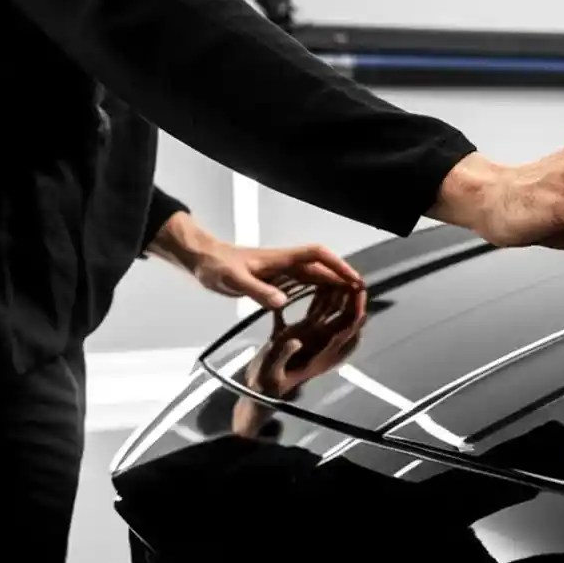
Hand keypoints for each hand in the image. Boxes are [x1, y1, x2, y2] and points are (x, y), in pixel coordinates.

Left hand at [148, 211, 362, 308]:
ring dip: (333, 287)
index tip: (354, 280)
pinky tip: (323, 307)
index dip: (339, 265)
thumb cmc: (216, 266)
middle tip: (361, 298)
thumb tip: (282, 302)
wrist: (202, 260)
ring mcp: (282, 271)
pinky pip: (304, 285)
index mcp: (281, 259)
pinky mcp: (276, 280)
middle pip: (323, 268)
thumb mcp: (234, 280)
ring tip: (349, 304)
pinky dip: (318, 293)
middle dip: (343, 279)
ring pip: (316, 277)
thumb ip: (258, 291)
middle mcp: (286, 263)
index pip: (318, 255)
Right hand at [245, 285, 367, 397]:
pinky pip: (312, 313)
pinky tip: (317, 283)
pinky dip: (317, 299)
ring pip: (329, 313)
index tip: (361, 300)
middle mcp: (320, 344)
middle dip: (351, 301)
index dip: (356, 317)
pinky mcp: (297, 333)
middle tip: (355, 279)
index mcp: (321, 356)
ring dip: (336, 296)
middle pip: (342, 319)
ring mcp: (310, 337)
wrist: (258, 392)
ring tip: (341, 276)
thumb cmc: (266, 387)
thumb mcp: (273, 373)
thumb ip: (284, 356)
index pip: (345, 334)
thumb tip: (295, 341)